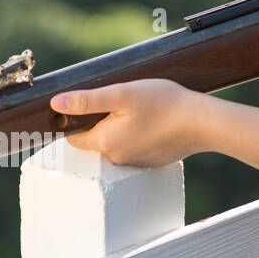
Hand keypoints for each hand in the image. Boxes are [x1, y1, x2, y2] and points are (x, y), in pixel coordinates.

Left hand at [50, 79, 211, 167]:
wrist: (204, 123)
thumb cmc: (165, 104)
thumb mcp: (123, 94)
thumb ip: (88, 100)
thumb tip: (55, 103)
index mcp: (104, 142)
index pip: (74, 137)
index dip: (79, 120)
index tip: (94, 105)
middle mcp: (116, 158)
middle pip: (96, 141)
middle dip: (104, 124)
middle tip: (124, 105)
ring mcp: (136, 163)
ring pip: (117, 145)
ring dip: (123, 131)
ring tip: (143, 112)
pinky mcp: (153, 162)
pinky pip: (137, 150)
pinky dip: (141, 138)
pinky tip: (156, 124)